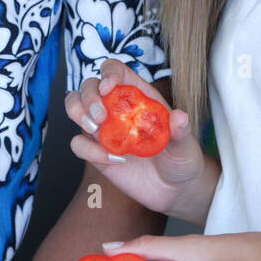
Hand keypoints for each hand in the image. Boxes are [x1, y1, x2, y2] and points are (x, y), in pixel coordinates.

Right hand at [64, 59, 216, 222]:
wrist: (174, 190)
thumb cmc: (181, 159)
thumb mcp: (186, 144)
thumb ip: (182, 131)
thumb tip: (180, 116)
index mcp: (137, 96)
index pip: (115, 71)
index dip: (108, 73)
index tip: (108, 88)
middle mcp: (115, 108)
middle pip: (89, 86)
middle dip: (88, 96)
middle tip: (100, 117)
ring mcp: (103, 129)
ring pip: (74, 106)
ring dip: (78, 113)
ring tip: (95, 129)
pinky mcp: (95, 152)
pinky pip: (78, 144)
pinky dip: (88, 150)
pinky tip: (113, 160)